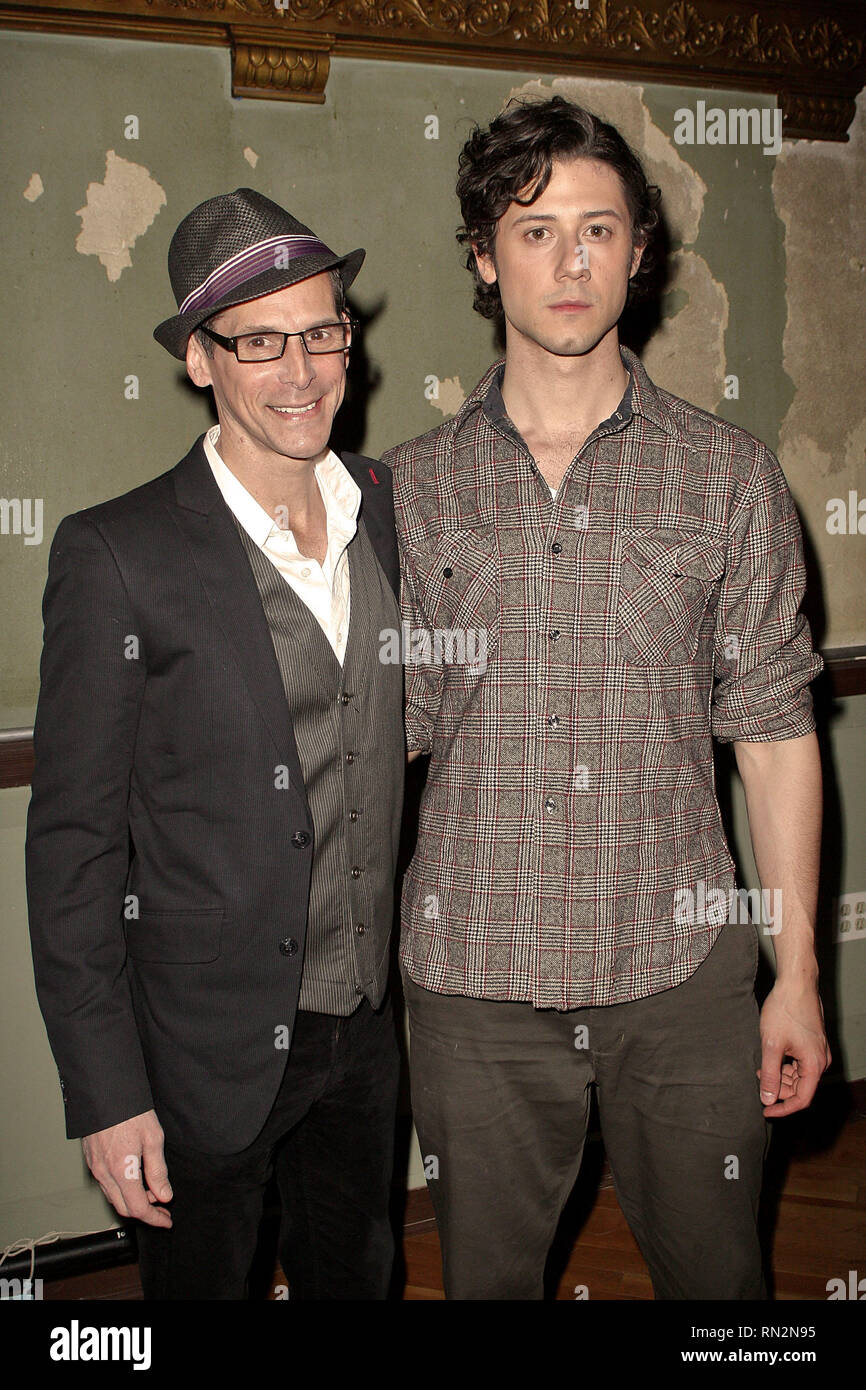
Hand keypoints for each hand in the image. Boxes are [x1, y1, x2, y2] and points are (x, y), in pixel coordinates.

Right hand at [81, 1109, 172, 1226]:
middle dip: (145, 1213)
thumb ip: (158, 1170)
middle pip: (124, 1207)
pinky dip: (122, 1190)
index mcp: (121, 1170)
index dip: (155, 1218)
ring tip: (152, 1192)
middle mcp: (104, 1173)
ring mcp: (95, 1167)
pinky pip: (106, 1185)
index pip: (138, 1208)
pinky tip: (135, 1180)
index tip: (167, 1220)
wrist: (105, 1091)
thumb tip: (164, 1195)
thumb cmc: (130, 1110)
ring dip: (133, 1201)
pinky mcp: (91, 1160)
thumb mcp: (153, 1138)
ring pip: (114, 1197)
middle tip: (162, 1209)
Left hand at [757, 981, 830, 1117]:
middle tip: (759, 1082)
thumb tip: (768, 1099)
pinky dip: (785, 1066)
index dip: (783, 1109)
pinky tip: (770, 1059)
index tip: (766, 1111)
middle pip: (801, 1088)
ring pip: (799, 1076)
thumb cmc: (784, 1011)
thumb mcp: (771, 1045)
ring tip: (762, 1068)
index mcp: (814, 1065)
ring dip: (780, 1077)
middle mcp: (820, 1061)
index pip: (802, 1099)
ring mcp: (818, 1052)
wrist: (796, 984)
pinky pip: (800, 1064)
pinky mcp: (812, 1044)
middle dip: (779, 1089)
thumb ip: (770, 1074)